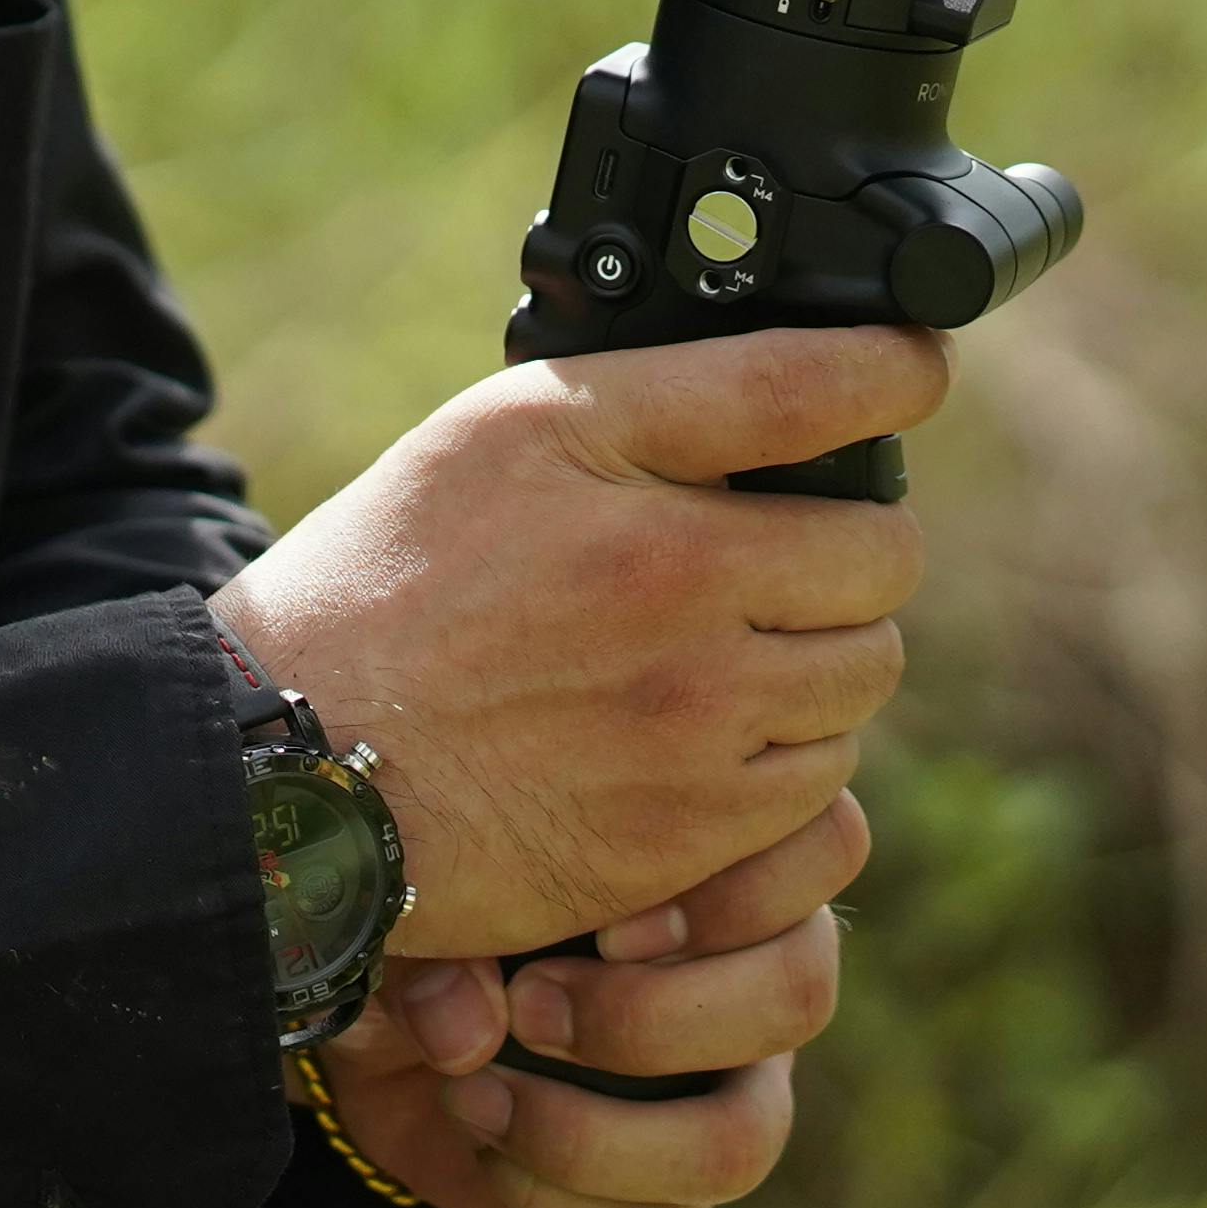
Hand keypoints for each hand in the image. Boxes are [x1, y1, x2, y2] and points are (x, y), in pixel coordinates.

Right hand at [212, 328, 940, 957]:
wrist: (296, 765)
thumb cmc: (389, 580)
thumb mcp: (503, 431)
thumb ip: (666, 396)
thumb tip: (807, 368)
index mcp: (641, 485)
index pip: (833, 393)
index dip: (896, 367)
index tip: (910, 365)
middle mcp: (686, 604)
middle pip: (882, 559)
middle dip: (846, 542)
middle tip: (783, 540)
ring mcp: (699, 735)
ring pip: (862, 676)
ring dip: (824, 652)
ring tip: (737, 639)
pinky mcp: (690, 842)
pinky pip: (819, 785)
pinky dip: (788, 752)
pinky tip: (710, 727)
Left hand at [306, 795, 868, 1207]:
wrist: (382, 1010)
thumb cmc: (436, 898)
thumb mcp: (428, 875)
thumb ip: (453, 921)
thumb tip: (467, 1030)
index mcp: (731, 859)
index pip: (829, 843)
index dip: (741, 892)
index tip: (610, 926)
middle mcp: (754, 971)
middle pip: (800, 994)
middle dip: (655, 1016)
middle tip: (529, 1003)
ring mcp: (727, 1087)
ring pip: (745, 1138)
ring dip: (599, 1135)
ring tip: (479, 1095)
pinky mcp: (671, 1186)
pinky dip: (560, 1199)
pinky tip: (482, 1147)